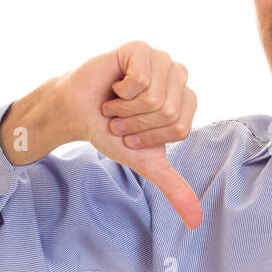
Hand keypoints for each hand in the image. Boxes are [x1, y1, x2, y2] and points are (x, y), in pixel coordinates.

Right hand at [54, 40, 201, 228]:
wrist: (76, 114)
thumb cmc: (111, 133)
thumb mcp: (145, 162)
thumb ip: (173, 187)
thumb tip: (196, 221)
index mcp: (186, 101)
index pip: (180, 127)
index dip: (150, 136)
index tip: (132, 134)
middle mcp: (178, 77)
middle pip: (168, 112)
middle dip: (136, 124)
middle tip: (121, 119)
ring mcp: (160, 60)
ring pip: (154, 97)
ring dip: (126, 110)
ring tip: (115, 105)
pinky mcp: (140, 49)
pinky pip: (140, 79)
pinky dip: (121, 92)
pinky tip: (113, 87)